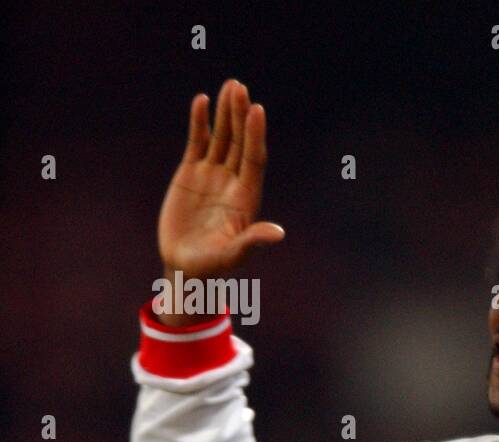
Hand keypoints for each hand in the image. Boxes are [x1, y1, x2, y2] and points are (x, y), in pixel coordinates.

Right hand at [157, 79, 283, 309]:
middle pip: (239, 141)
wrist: (187, 267)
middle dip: (240, 115)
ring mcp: (213, 175)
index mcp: (246, 197)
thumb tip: (278, 233)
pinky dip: (199, 122)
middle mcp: (233, 181)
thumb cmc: (213, 266)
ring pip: (221, 137)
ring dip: (225, 112)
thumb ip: (253, 242)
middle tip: (239, 87)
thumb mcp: (233, 256)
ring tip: (230, 86)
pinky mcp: (191, 173)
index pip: (253, 159)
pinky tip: (201, 101)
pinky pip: (198, 142)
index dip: (255, 135)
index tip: (256, 110)